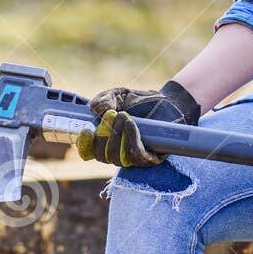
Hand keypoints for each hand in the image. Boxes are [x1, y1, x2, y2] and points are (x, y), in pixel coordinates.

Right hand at [77, 81, 200, 167]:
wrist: (168, 102)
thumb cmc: (141, 101)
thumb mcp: (118, 95)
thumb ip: (104, 99)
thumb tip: (96, 110)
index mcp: (105, 140)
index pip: (88, 151)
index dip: (84, 145)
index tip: (86, 131)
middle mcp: (117, 152)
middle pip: (102, 155)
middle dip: (104, 135)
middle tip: (113, 114)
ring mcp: (133, 157)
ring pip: (117, 158)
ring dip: (117, 137)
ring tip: (125, 116)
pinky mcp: (151, 159)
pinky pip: (136, 157)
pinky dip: (131, 141)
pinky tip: (131, 125)